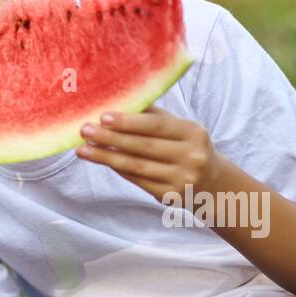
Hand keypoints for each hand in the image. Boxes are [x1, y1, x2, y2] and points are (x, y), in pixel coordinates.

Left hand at [76, 105, 224, 204]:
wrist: (211, 184)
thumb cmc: (186, 147)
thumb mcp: (179, 128)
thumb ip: (153, 115)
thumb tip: (118, 100)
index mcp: (193, 133)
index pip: (157, 125)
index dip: (129, 122)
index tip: (103, 116)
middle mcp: (191, 157)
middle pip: (144, 146)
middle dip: (111, 138)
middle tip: (85, 130)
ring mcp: (182, 179)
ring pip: (136, 166)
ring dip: (106, 157)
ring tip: (83, 149)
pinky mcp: (170, 196)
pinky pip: (137, 180)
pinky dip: (117, 169)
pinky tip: (101, 160)